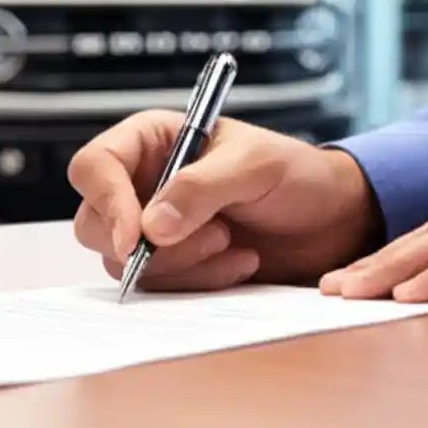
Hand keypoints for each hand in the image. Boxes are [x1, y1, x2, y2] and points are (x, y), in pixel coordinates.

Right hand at [67, 110, 379, 291]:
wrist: (332, 221)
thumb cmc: (297, 175)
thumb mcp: (255, 166)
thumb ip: (200, 188)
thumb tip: (152, 225)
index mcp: (152, 141)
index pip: (95, 166)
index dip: (106, 201)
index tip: (136, 237)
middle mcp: (143, 184)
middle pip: (95, 222)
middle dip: (149, 244)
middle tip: (212, 235)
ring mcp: (155, 229)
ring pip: (125, 262)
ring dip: (183, 263)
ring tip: (233, 243)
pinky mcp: (174, 265)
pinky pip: (160, 287)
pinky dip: (200, 281)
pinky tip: (240, 262)